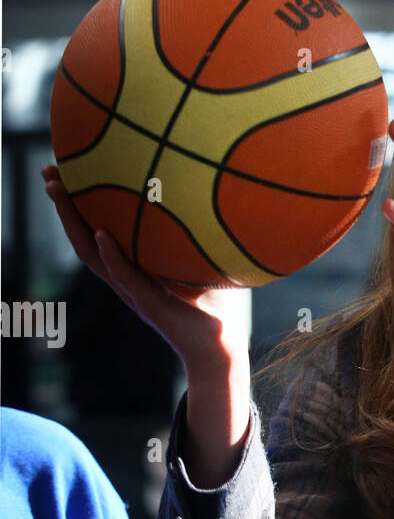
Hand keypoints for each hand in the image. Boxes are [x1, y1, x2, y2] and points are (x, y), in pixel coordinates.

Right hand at [41, 165, 250, 374]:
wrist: (220, 347)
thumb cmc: (214, 305)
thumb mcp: (200, 262)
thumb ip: (194, 234)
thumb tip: (204, 191)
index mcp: (132, 267)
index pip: (97, 229)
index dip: (80, 204)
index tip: (66, 170)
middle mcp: (125, 277)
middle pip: (84, 237)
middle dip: (65, 205)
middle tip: (48, 172)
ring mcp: (133, 291)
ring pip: (93, 255)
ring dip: (73, 223)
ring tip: (59, 192)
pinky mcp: (149, 304)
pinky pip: (126, 278)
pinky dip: (112, 257)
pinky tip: (101, 235)